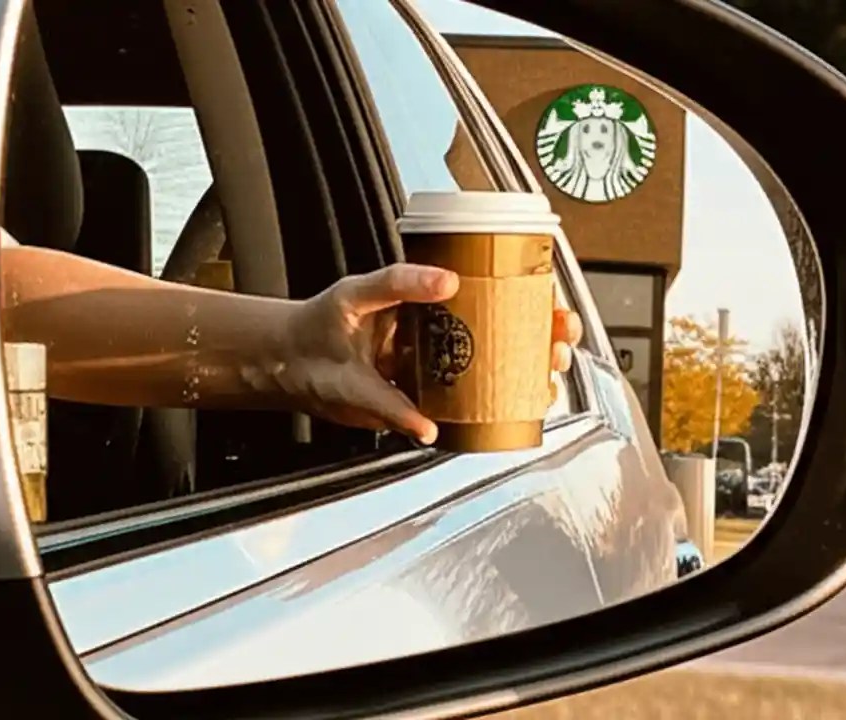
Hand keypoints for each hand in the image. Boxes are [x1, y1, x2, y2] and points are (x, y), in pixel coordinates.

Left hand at [276, 264, 583, 444]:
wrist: (287, 364)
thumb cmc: (321, 321)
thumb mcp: (360, 289)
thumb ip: (399, 284)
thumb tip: (445, 284)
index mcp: (433, 303)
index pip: (495, 295)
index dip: (532, 298)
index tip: (553, 304)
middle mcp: (440, 337)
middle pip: (507, 338)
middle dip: (544, 341)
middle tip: (558, 346)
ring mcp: (431, 373)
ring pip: (492, 377)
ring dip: (526, 378)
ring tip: (545, 379)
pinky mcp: (415, 406)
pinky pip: (458, 412)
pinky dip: (486, 416)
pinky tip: (509, 411)